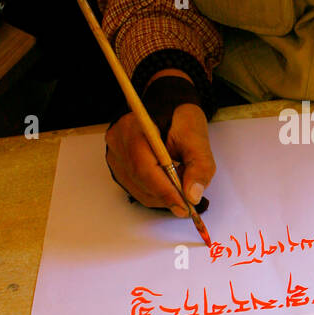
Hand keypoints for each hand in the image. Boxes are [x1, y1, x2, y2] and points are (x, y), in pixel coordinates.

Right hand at [106, 102, 215, 216]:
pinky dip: (152, 193)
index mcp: (134, 127)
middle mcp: (117, 141)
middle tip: (188, 206)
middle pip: (139, 180)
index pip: (144, 167)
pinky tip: (168, 188)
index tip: (185, 206)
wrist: (167, 108)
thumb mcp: (197, 137)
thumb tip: (193, 196)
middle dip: (165, 197)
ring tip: (180, 194)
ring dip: (160, 197)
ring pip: (135, 188)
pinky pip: (133, 186)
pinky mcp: (117, 163)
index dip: (164, 190)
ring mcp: (114, 153)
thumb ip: (199, 166)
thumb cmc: (180, 118)